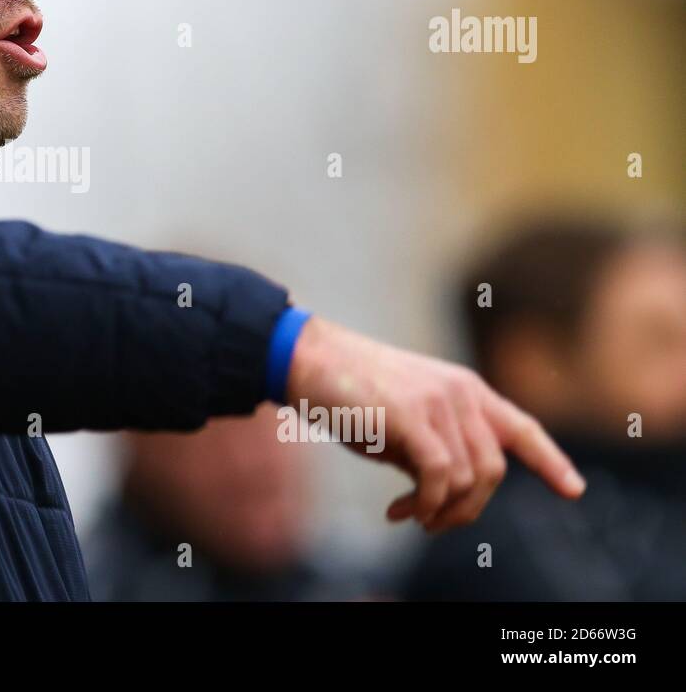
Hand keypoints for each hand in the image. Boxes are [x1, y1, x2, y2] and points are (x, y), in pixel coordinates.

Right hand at [284, 315, 585, 531]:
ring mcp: (439, 402)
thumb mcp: (404, 420)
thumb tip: (444, 491)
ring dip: (439, 510)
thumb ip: (435, 445)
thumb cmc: (349, 392)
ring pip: (469, 479)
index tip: (573, 490)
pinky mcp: (413, 415)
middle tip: (429, 523)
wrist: (308, 359)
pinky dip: (425, 503)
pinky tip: (401, 510)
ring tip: (405, 513)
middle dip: (466, 510)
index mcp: (465, 389)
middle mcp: (462, 393)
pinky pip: (440, 476)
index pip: (520, 428)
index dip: (550, 461)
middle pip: (494, 471)